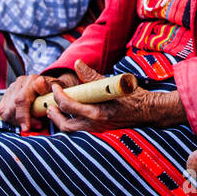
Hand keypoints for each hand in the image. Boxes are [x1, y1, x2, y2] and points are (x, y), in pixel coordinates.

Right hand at [0, 70, 81, 131]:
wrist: (52, 86)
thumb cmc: (56, 91)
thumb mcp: (58, 90)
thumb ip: (48, 88)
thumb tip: (39, 83)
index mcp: (32, 80)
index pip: (21, 100)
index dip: (23, 116)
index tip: (26, 128)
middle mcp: (19, 83)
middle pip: (11, 108)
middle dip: (22, 121)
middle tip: (37, 125)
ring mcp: (11, 88)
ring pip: (5, 111)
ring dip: (16, 121)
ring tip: (30, 123)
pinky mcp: (6, 96)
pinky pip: (2, 111)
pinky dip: (10, 119)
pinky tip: (22, 120)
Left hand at [44, 61, 182, 132]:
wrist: (148, 111)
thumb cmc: (133, 96)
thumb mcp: (112, 83)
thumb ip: (92, 76)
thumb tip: (77, 64)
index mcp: (97, 113)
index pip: (69, 105)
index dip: (58, 95)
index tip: (55, 87)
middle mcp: (95, 125)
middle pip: (65, 125)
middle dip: (54, 115)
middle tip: (48, 105)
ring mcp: (98, 130)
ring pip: (71, 130)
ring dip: (60, 120)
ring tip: (55, 110)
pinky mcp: (100, 131)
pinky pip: (80, 130)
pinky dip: (71, 122)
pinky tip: (70, 114)